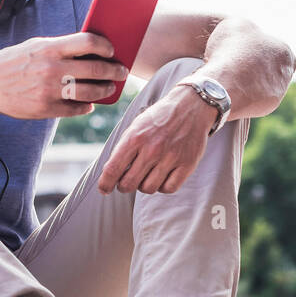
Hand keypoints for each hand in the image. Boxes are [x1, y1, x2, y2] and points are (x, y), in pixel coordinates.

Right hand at [0, 31, 128, 118]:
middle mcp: (51, 69)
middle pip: (96, 69)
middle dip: (115, 71)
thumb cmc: (14, 61)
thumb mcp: (37, 46)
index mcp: (50, 48)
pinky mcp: (44, 109)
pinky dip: (86, 106)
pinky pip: (75, 109)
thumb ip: (62, 47)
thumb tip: (93, 51)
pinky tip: (89, 103)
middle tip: (121, 72)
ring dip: (105, 90)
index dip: (106, 46)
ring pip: (90, 92)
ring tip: (109, 88)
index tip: (112, 51)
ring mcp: (48, 91)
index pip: (89, 42)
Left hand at [97, 85, 215, 193]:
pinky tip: (161, 178)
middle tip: (125, 183)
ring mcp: (171, 157)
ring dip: (143, 186)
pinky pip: (169, 188)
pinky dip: (162, 187)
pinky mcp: (187, 164)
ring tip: (145, 176)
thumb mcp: (135, 127)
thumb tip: (110, 173)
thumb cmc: (158, 118)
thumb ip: (123, 148)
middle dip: (123, 187)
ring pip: (148, 188)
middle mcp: (152, 149)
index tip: (104, 190)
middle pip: (129, 184)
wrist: (190, 106)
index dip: (105, 184)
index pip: (113, 169)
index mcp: (134, 138)